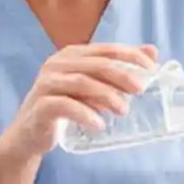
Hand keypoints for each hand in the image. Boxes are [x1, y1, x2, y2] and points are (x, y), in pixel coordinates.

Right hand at [11, 44, 158, 154]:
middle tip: (141, 90)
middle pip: (96, 65)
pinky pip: (65, 106)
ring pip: (81, 83)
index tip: (153, 68)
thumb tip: (153, 51)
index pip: (107, 50)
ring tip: (123, 110)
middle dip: (122, 75)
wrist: (30, 134)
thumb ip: (118, 69)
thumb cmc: (65, 106)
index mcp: (72, 54)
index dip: (131, 56)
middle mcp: (57, 64)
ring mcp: (46, 84)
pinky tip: (99, 124)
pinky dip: (85, 114)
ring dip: (106, 96)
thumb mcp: (92, 87)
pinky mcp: (40, 106)